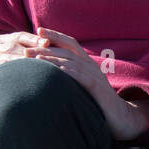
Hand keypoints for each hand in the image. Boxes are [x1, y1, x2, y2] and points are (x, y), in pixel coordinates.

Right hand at [0, 31, 51, 82]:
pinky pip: (0, 68)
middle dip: (30, 50)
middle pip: (13, 45)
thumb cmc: (9, 71)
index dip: (33, 39)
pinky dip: (12, 70)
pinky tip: (24, 74)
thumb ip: (29, 49)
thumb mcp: (16, 56)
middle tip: (45, 55)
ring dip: (22, 61)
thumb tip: (49, 42)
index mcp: (1, 40)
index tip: (47, 43)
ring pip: (6, 57)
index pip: (19, 36)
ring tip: (38, 65)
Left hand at [18, 28, 148, 141]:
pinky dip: (71, 73)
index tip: (39, 30)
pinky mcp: (98, 88)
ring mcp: (95, 76)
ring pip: (72, 62)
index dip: (55, 35)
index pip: (70, 43)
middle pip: (67, 51)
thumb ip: (72, 76)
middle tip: (26, 50)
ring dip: (53, 60)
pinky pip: (83, 77)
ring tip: (36, 59)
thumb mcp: (84, 85)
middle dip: (46, 48)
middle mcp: (91, 65)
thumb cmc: (99, 103)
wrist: (122, 117)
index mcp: (87, 63)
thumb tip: (52, 73)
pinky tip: (58, 72)